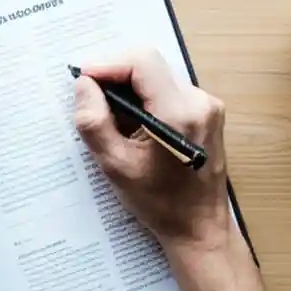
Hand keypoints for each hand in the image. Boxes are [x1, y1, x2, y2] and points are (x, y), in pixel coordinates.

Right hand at [73, 49, 232, 256]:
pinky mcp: (208, 111)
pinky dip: (146, 99)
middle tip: (92, 101)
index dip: (108, 64)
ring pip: (157, 77)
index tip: (83, 80)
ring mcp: (208, 105)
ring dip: (130, 90)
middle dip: (116, 77)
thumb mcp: (116, 166)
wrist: (200, 227)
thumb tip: (84, 85)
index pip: (142, 62)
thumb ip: (94, 122)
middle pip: (149, 66)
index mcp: (179, 114)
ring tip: (113, 120)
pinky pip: (169, 90)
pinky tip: (135, 127)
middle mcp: (200, 101)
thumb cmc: (159, 203)